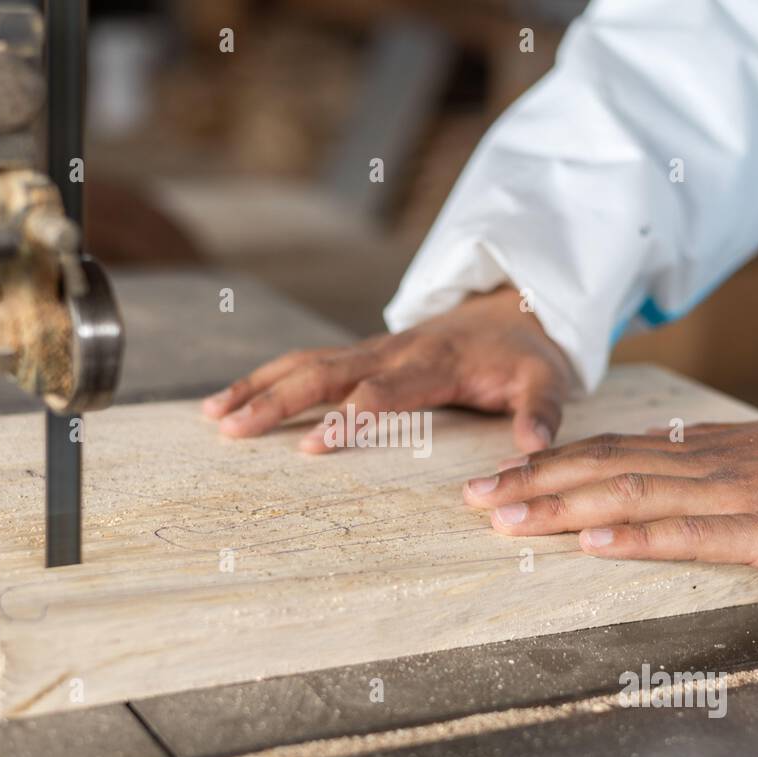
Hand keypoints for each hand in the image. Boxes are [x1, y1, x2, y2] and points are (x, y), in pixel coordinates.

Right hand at [201, 287, 575, 453]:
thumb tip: (534, 445)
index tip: (312, 446)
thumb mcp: (545, 379)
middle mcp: (390, 353)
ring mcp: (369, 351)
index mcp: (432, 364)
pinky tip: (227, 403)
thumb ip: (539, 410)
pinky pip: (303, 363)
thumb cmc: (523, 354)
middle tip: (232, 429)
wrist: (512, 308)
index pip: (384, 391)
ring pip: (302, 363)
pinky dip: (262, 380)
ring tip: (212, 416)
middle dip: (276, 401)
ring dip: (256, 387)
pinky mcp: (358, 355)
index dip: (350, 417)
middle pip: (323, 373)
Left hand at [461, 415, 757, 574]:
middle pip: (598, 468)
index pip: (605, 451)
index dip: (545, 463)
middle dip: (529, 483)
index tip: (494, 476)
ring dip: (561, 508)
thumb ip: (699, 459)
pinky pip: (690, 535)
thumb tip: (646, 460)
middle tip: (469, 496)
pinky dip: (637, 538)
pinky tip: (592, 544)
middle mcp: (699, 466)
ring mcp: (728, 497)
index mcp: (697, 450)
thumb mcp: (752, 454)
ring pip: (629, 495)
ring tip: (505, 519)